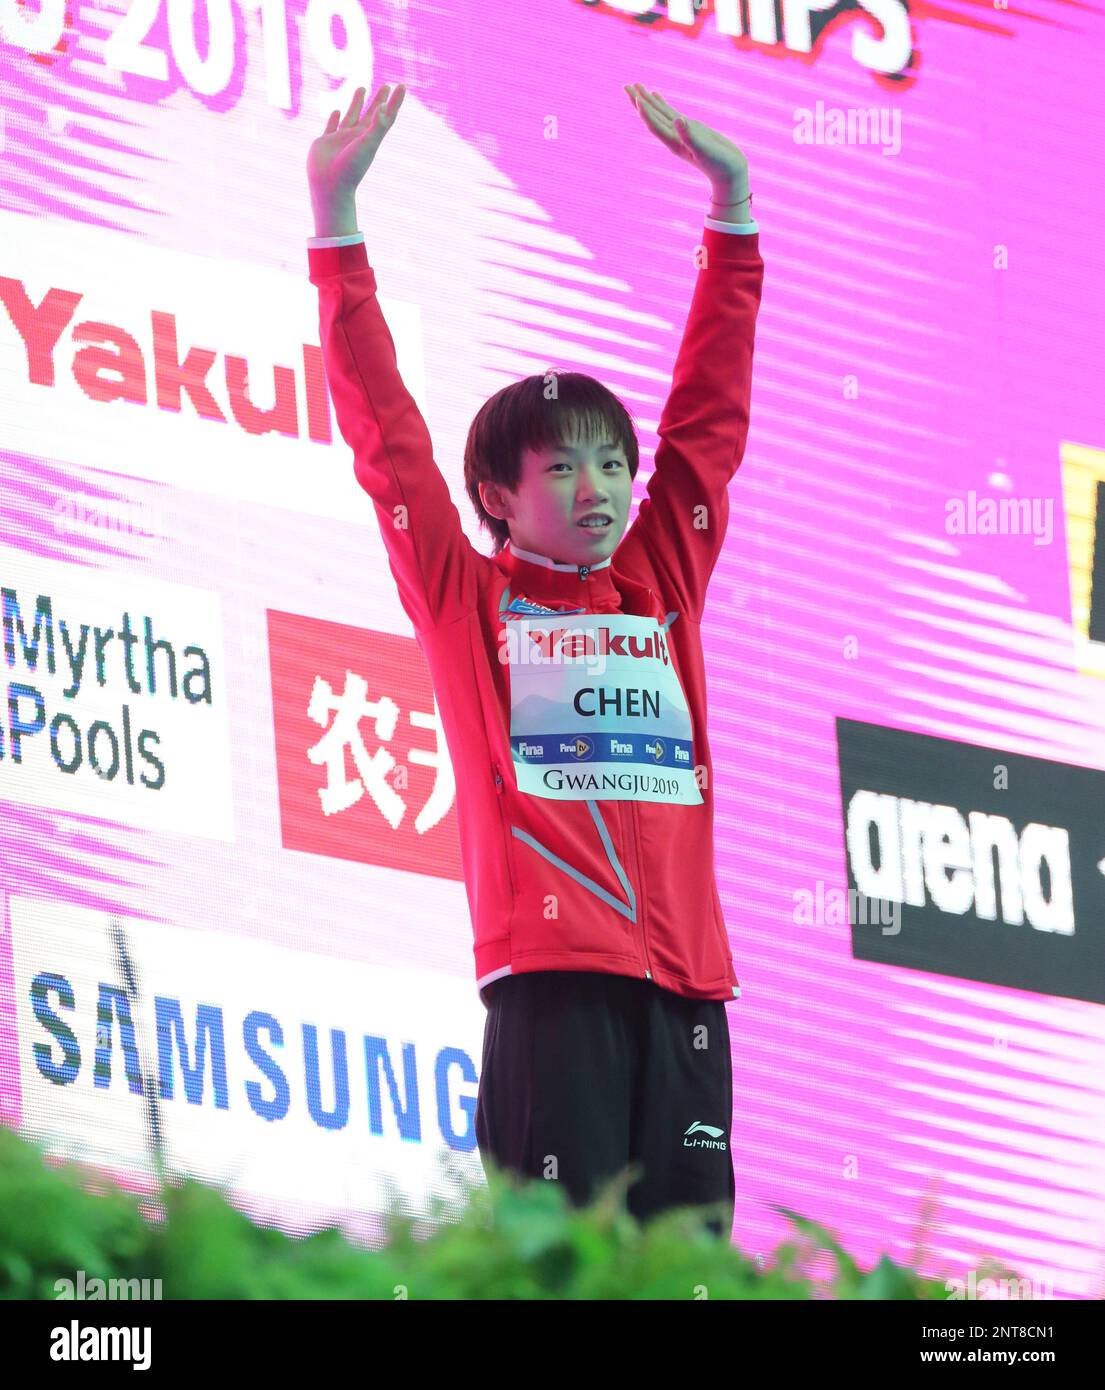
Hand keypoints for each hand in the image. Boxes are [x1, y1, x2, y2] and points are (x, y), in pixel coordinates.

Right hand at [307, 82, 405, 206]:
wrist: (330, 186)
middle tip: (386, 86)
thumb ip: (377, 126)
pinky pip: (331, 126)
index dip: (394, 101)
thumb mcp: (367, 144)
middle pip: (371, 114)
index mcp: (370, 138)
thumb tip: (385, 107)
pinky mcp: (325, 142)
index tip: (402, 85)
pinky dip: (334, 118)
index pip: (385, 115)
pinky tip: (337, 111)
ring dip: (357, 103)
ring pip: (351, 116)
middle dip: (379, 100)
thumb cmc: (351, 167)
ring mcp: (342, 139)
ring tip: (362, 88)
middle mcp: (358, 137)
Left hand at [624, 84, 748, 200]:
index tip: (636, 97)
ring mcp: (680, 132)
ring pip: (659, 112)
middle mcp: (673, 137)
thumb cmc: (719, 164)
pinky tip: (654, 94)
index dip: (646, 112)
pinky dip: (661, 103)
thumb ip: (691, 136)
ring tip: (636, 85)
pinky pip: (670, 113)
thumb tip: (679, 120)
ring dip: (646, 99)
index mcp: (675, 143)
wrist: (729, 172)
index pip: (655, 125)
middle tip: (625, 85)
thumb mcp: (705, 150)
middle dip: (638, 101)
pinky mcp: (689, 128)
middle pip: (652, 116)